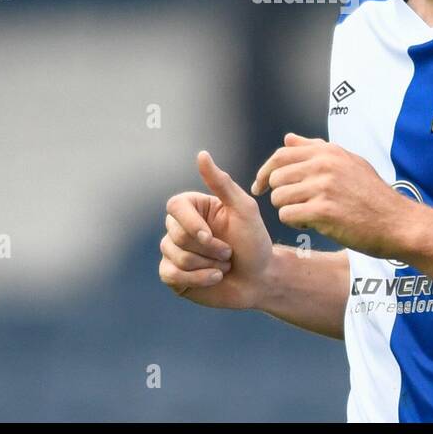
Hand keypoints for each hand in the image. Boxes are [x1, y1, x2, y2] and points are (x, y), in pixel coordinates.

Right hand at [159, 150, 273, 308]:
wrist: (261, 279)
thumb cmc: (255, 242)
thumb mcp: (243, 209)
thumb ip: (222, 183)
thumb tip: (202, 154)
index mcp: (194, 207)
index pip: (174, 206)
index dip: (190, 223)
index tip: (209, 235)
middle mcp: (180, 227)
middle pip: (175, 235)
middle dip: (207, 249)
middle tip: (229, 253)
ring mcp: (174, 252)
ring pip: (175, 257)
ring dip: (207, 264)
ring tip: (224, 265)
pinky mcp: (173, 275)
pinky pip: (171, 275)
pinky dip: (198, 279)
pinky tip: (215, 278)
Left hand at [251, 133, 417, 259]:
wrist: (398, 222)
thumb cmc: (373, 196)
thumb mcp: (348, 163)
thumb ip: (315, 149)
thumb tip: (288, 138)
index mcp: (328, 151)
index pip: (281, 155)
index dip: (265, 172)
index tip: (260, 186)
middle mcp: (324, 165)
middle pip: (276, 178)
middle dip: (279, 195)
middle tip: (296, 206)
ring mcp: (324, 187)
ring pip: (279, 198)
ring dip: (288, 211)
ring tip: (309, 215)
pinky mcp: (323, 211)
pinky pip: (288, 216)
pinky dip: (295, 224)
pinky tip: (313, 224)